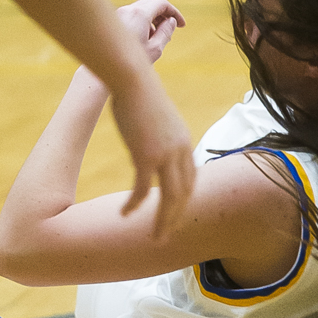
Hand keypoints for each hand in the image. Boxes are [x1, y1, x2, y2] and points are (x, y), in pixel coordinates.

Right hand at [107, 0, 192, 235]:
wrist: (133, 80)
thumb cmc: (140, 95)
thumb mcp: (158, 119)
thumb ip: (161, 135)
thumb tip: (154, 140)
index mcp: (185, 143)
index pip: (191, 179)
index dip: (184, 199)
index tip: (175, 213)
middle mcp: (181, 152)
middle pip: (184, 193)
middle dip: (176, 217)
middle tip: (167, 235)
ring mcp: (165, 155)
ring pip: (170, 197)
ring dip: (162, 220)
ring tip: (155, 237)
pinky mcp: (146, 155)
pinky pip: (141, 188)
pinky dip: (135, 203)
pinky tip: (126, 214)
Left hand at [115, 0, 184, 62]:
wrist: (103, 66)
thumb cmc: (129, 60)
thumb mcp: (155, 48)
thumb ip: (166, 32)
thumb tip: (171, 21)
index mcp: (140, 14)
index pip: (162, 4)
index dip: (175, 13)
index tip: (182, 25)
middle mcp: (127, 10)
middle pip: (151, 4)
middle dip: (163, 15)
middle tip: (170, 29)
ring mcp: (118, 14)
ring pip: (140, 10)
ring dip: (152, 19)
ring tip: (156, 38)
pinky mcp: (113, 21)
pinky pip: (130, 15)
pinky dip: (141, 22)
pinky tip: (142, 39)